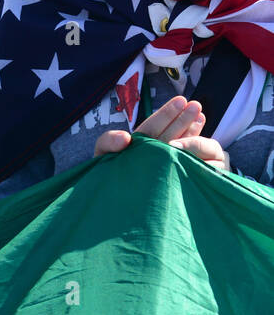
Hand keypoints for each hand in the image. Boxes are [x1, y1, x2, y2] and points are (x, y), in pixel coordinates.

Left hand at [94, 95, 229, 170]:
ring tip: (198, 123)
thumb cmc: (113, 181)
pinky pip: (206, 170)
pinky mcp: (194, 183)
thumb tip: (126, 137)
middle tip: (195, 106)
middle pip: (177, 133)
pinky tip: (209, 152)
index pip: (156, 127)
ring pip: (196, 148)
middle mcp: (164, 154)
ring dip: (196, 137)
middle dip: (186, 119)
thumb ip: (108, 142)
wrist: (121, 213)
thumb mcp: (105, 158)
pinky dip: (207, 159)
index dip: (168, 114)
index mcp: (144, 145)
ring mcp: (181, 167)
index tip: (180, 101)